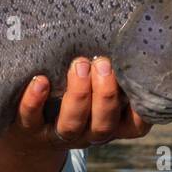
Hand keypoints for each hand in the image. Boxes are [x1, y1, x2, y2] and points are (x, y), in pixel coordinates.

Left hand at [0, 56, 152, 171]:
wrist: (29, 129)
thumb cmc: (75, 94)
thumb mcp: (97, 87)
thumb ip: (112, 71)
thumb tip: (127, 37)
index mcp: (111, 124)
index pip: (136, 126)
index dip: (142, 109)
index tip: (140, 79)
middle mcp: (88, 134)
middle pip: (103, 125)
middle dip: (105, 94)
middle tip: (103, 63)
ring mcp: (58, 134)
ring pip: (72, 124)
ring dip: (78, 95)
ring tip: (79, 65)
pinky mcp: (29, 129)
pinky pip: (31, 119)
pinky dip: (35, 101)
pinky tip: (40, 80)